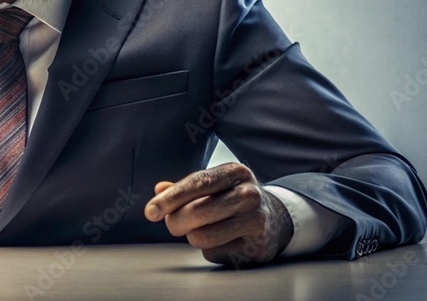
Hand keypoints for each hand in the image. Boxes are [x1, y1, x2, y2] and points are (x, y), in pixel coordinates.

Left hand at [144, 163, 292, 266]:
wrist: (276, 219)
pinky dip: (209, 249)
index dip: (170, 198)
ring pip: (202, 236)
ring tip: (201, 230)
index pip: (197, 183)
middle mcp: (249, 194)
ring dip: (193, 236)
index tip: (150, 212)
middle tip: (174, 224)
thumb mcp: (214, 185)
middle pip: (196, 212)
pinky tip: (221, 241)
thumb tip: (158, 189)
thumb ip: (185, 187)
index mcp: (236, 172)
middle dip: (176, 221)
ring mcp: (256, 221)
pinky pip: (214, 253)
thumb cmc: (233, 199)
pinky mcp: (257, 247)